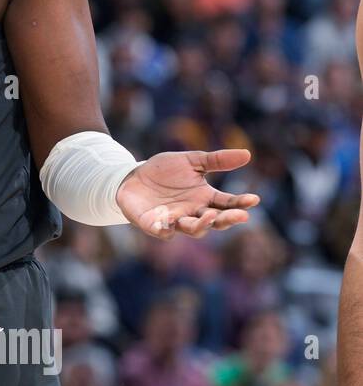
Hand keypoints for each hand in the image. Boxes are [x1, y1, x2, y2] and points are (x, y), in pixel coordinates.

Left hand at [116, 148, 259, 239]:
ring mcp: (174, 220)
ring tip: (209, 216)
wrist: (132, 177)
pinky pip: (161, 231)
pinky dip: (165, 229)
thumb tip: (247, 154)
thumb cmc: (164, 171)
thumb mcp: (191, 161)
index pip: (227, 204)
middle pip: (214, 221)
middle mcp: (193, 212)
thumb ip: (216, 160)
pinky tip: (169, 224)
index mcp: (205, 198)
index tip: (254, 199)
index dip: (240, 203)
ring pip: (192, 229)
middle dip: (227, 219)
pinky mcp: (152, 224)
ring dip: (201, 224)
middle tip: (241, 216)